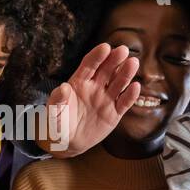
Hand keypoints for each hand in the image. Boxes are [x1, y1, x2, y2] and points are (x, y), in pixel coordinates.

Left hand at [39, 43, 139, 157]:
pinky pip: (124, 103)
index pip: (89, 65)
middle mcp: (95, 87)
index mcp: (79, 82)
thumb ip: (58, 99)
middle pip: (107, 70)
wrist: (67, 142)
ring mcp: (105, 99)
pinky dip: (130, 95)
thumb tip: (63, 87)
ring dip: (126, 73)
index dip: (97, 56)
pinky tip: (135, 86)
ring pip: (118, 83)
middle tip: (123, 50)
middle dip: (115, 59)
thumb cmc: (58, 122)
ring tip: (133, 63)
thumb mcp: (54, 110)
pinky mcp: (114, 113)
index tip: (105, 47)